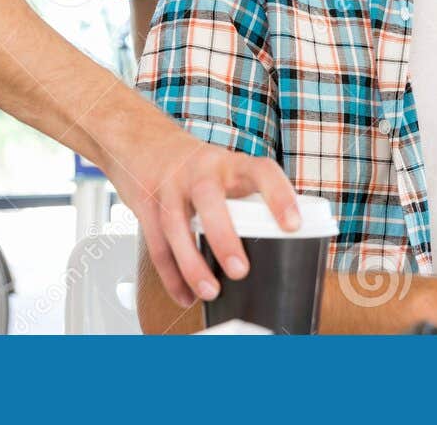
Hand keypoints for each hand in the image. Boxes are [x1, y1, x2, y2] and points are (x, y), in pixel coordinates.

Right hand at [102, 121, 301, 306]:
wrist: (143, 141)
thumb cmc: (197, 167)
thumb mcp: (226, 170)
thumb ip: (248, 199)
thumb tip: (285, 247)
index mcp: (229, 163)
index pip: (260, 171)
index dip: (279, 195)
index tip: (293, 225)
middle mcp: (199, 170)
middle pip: (208, 198)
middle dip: (223, 236)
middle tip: (239, 270)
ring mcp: (169, 186)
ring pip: (175, 224)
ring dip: (192, 263)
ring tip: (211, 292)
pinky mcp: (145, 204)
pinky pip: (156, 243)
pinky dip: (171, 275)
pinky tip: (185, 295)